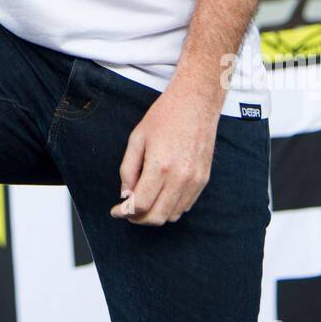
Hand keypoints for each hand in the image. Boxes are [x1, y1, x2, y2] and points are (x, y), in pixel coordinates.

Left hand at [109, 75, 218, 224]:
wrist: (195, 103)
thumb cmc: (164, 116)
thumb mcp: (137, 139)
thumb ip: (128, 170)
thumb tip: (125, 195)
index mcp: (160, 166)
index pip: (140, 205)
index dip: (124, 212)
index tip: (117, 211)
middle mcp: (180, 178)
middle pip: (156, 217)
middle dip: (138, 219)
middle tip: (127, 211)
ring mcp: (194, 181)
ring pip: (172, 215)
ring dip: (155, 215)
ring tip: (143, 202)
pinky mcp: (203, 180)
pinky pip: (186, 206)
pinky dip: (171, 207)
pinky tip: (161, 195)